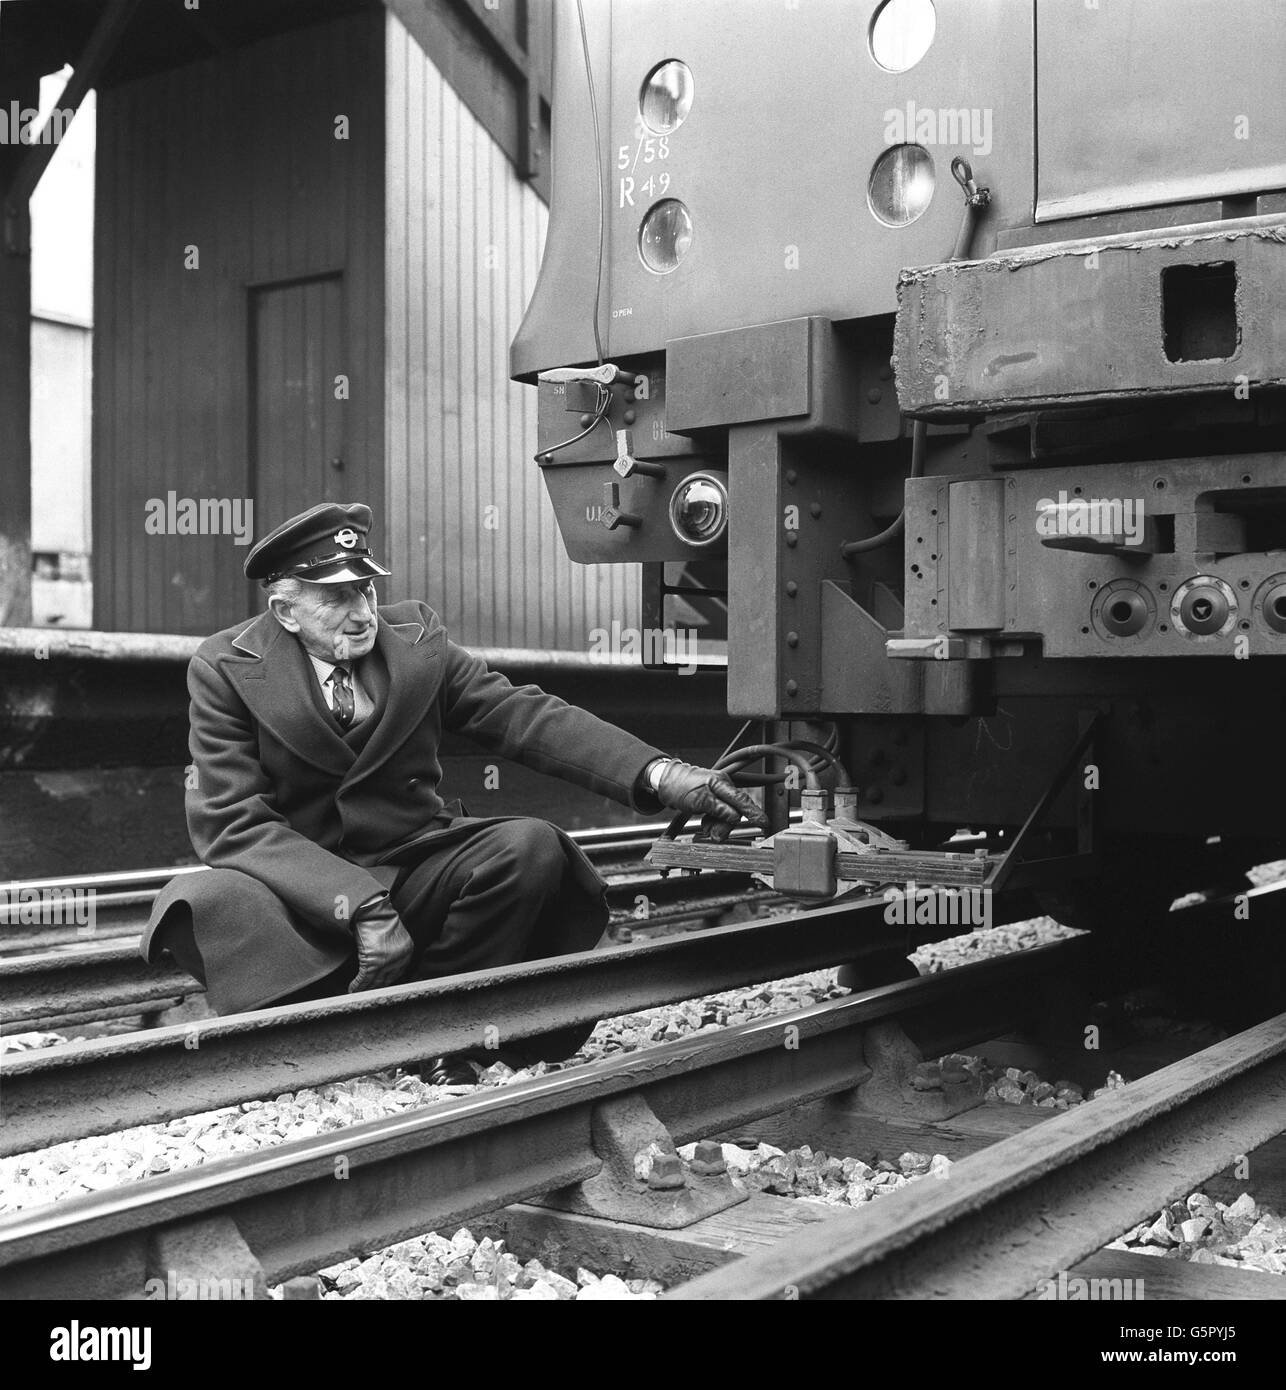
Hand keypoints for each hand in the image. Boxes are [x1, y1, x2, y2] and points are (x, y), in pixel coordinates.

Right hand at [348, 899, 414, 991]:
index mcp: (407, 951)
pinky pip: (364, 979)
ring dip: (365, 990)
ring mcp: (387, 961)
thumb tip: (385, 970)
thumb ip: (393, 952)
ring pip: (375, 982)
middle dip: (374, 988)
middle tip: (365, 995)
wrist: (371, 910)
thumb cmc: (378, 920)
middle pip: (386, 980)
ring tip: (357, 994)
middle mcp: (399, 958)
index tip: (376, 988)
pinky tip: (352, 990)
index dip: (384, 983)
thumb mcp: (393, 936)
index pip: (396, 973)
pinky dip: (357, 986)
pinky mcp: (374, 962)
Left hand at [653, 760, 768, 828]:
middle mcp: (722, 787)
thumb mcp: (698, 799)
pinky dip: (712, 823)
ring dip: (717, 826)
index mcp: (721, 783)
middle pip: (735, 812)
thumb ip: (718, 808)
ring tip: (706, 828)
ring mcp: (716, 794)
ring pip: (726, 816)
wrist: (663, 783)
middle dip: (725, 825)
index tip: (764, 824)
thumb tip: (735, 817)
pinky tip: (705, 825)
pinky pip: (718, 815)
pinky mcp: (711, 801)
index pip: (742, 800)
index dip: (754, 813)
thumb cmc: (677, 786)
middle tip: (714, 834)